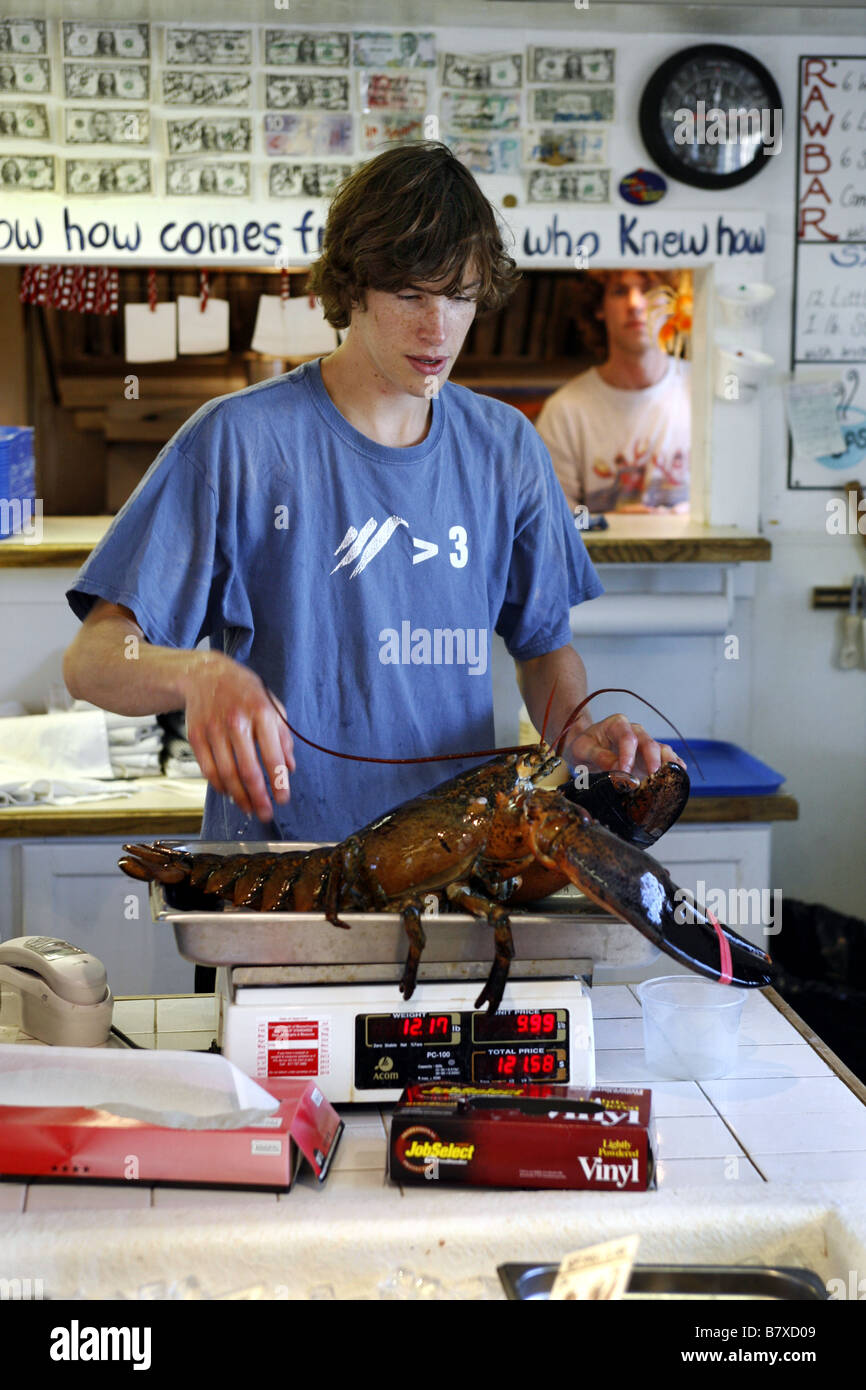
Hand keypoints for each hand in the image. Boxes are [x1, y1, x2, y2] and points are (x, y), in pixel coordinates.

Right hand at [182, 653, 295, 821]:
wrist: (206, 674)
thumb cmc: (244, 691)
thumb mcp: (272, 705)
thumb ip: (283, 737)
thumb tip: (290, 767)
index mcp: (261, 713)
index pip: (272, 756)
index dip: (278, 783)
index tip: (283, 800)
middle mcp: (237, 721)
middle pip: (248, 771)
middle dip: (259, 798)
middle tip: (266, 813)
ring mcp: (214, 729)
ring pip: (226, 774)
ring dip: (239, 797)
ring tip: (249, 808)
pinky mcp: (196, 736)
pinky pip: (208, 769)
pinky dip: (219, 786)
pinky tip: (230, 793)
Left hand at [563, 713, 685, 779]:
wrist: (586, 750)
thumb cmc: (584, 747)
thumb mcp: (583, 750)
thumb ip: (599, 757)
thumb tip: (618, 770)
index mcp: (617, 725)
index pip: (627, 738)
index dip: (628, 754)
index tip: (625, 771)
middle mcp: (635, 732)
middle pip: (648, 742)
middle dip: (651, 759)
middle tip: (652, 774)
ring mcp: (644, 745)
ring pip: (661, 749)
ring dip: (666, 762)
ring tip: (670, 775)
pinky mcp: (650, 758)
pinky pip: (665, 758)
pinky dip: (673, 765)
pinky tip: (679, 773)